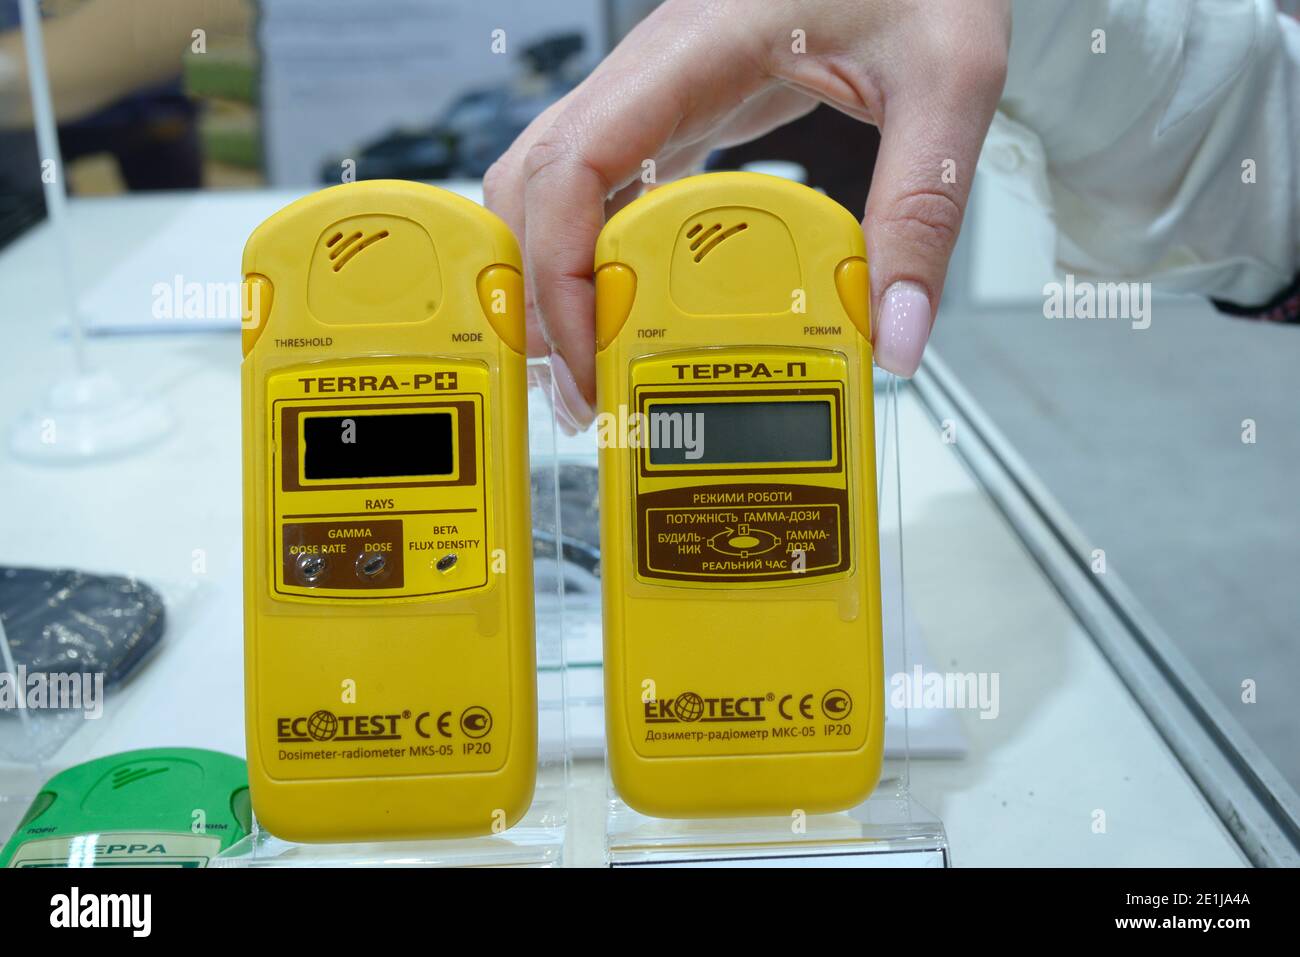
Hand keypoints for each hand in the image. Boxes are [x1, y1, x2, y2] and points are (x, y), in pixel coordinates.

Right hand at [485, 0, 1009, 429]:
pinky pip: (606, 194)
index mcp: (691, 52)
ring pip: (553, 191)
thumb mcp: (946, 80)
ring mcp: (654, 97)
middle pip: (532, 186)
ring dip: (554, 280)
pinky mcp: (677, 118)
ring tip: (593, 367)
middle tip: (577, 388)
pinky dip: (598, 261)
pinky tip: (629, 315)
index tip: (589, 354)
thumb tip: (892, 334)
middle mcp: (650, 76)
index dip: (558, 272)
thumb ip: (922, 206)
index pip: (572, 166)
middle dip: (535, 294)